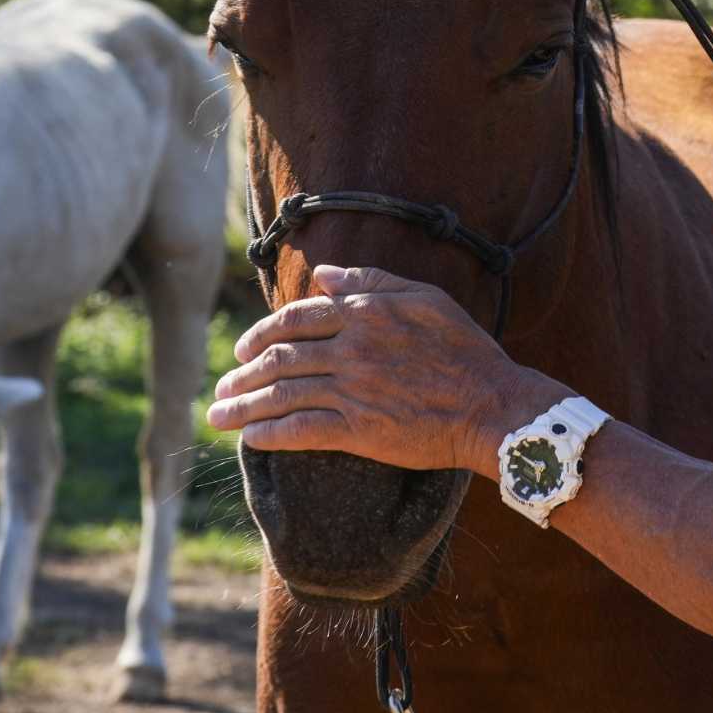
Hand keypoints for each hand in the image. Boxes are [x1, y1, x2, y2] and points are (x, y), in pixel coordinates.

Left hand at [206, 265, 551, 470]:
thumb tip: (322, 273)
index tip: (243, 348)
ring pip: (282, 395)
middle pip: (280, 359)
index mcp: (365, 314)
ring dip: (243, 406)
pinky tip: (251, 439)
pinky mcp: (360, 431)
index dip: (261, 333)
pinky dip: (271, 434)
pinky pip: (302, 431)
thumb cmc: (465, 349)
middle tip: (222, 386)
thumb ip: (370, 280)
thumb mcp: (425, 298)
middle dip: (242, 374)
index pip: (296, 319)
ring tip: (218, 415)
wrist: (493, 405)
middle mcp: (352, 350)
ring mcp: (354, 391)